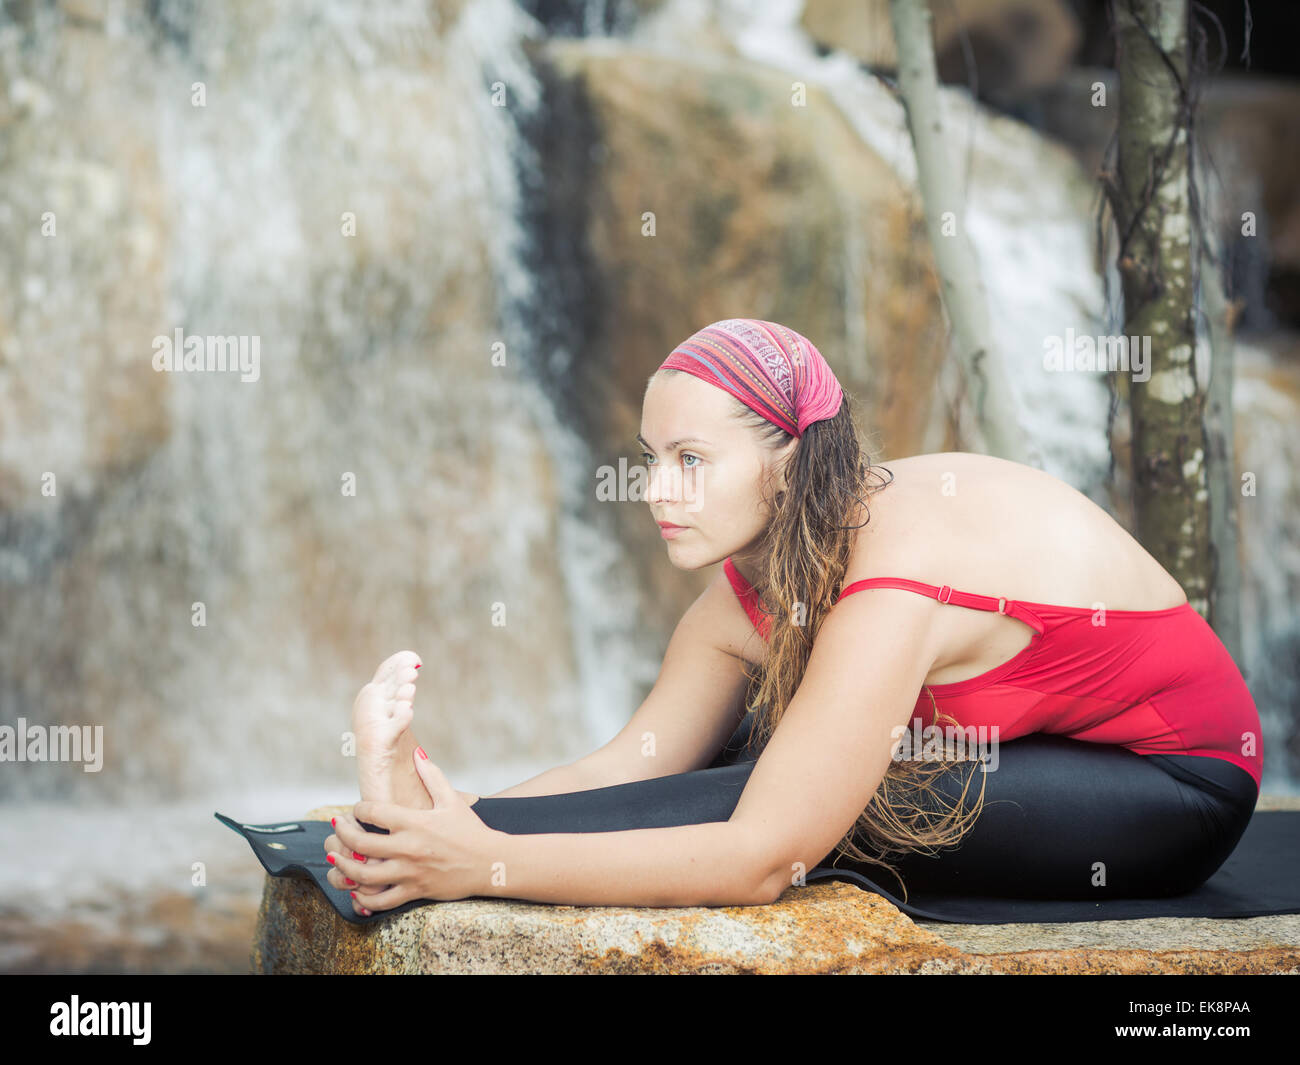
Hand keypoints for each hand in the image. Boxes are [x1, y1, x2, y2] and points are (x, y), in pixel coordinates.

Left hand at [323, 748, 500, 915]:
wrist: (490, 862)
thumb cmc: (470, 830)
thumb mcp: (451, 800)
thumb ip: (432, 776)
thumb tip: (418, 753)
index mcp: (415, 822)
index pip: (374, 811)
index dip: (359, 808)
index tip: (357, 809)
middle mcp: (408, 847)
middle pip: (361, 842)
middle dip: (342, 833)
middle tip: (337, 827)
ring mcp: (410, 872)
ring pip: (364, 874)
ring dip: (344, 866)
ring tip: (335, 858)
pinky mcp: (414, 891)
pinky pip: (381, 900)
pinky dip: (363, 898)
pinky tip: (355, 889)